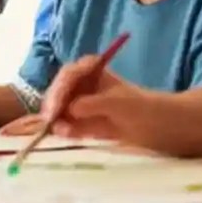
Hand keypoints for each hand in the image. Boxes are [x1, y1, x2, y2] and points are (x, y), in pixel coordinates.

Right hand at [0, 56, 128, 137]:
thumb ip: (92, 104)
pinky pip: (64, 122)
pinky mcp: (77, 119)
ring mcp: (76, 100)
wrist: (152, 125)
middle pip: (58, 90)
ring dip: (56, 119)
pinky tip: (65, 135)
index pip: (68, 75)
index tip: (56, 106)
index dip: (59, 89)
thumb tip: (71, 109)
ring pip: (57, 107)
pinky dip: (62, 128)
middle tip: (50, 120)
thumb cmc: (137, 106)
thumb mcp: (116, 102)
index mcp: (89, 68)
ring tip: (61, 132)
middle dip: (53, 105)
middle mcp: (79, 82)